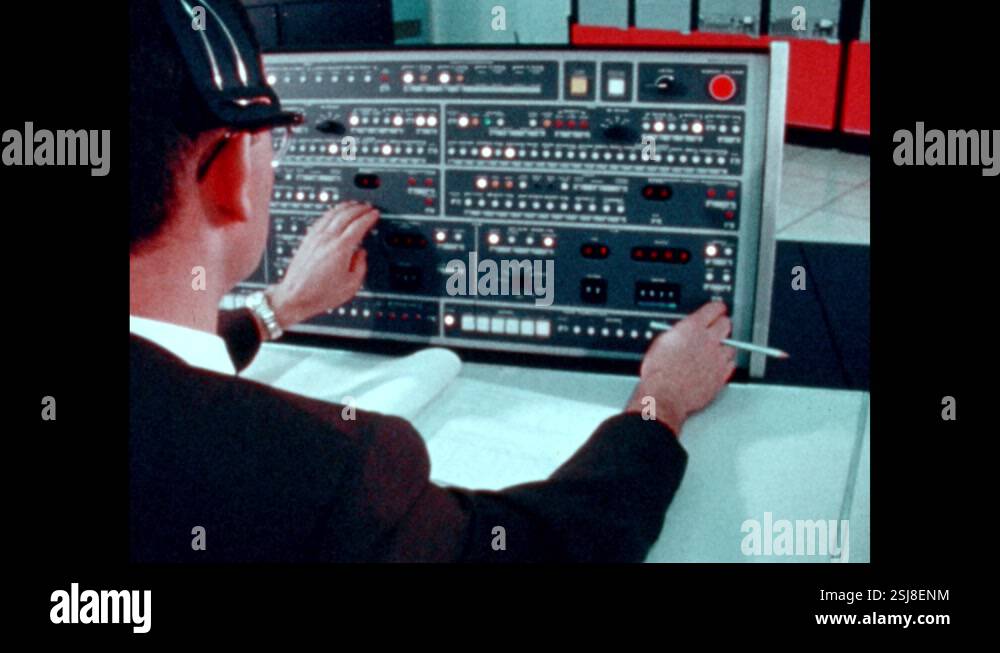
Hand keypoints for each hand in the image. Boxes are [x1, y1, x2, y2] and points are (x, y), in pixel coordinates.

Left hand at [267, 201, 378, 327]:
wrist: (295, 297)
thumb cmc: (320, 294)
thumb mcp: (350, 286)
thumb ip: (360, 266)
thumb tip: (361, 254)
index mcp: (340, 249)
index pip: (358, 225)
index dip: (368, 217)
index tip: (374, 214)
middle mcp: (326, 240)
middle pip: (345, 215)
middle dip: (358, 208)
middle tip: (367, 207)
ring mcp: (315, 238)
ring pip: (331, 214)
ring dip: (344, 207)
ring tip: (353, 205)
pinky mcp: (307, 240)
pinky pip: (321, 219)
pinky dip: (331, 212)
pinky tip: (334, 213)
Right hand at [626, 302, 735, 435]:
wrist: (663, 395)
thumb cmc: (658, 371)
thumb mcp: (663, 342)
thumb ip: (680, 332)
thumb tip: (685, 330)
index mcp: (692, 328)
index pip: (714, 309)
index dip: (717, 308)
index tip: (718, 309)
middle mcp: (708, 340)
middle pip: (726, 324)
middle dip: (722, 324)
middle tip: (718, 328)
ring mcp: (717, 358)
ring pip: (731, 346)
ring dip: (725, 346)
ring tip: (714, 352)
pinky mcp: (721, 375)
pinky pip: (731, 364)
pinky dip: (726, 363)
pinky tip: (716, 365)